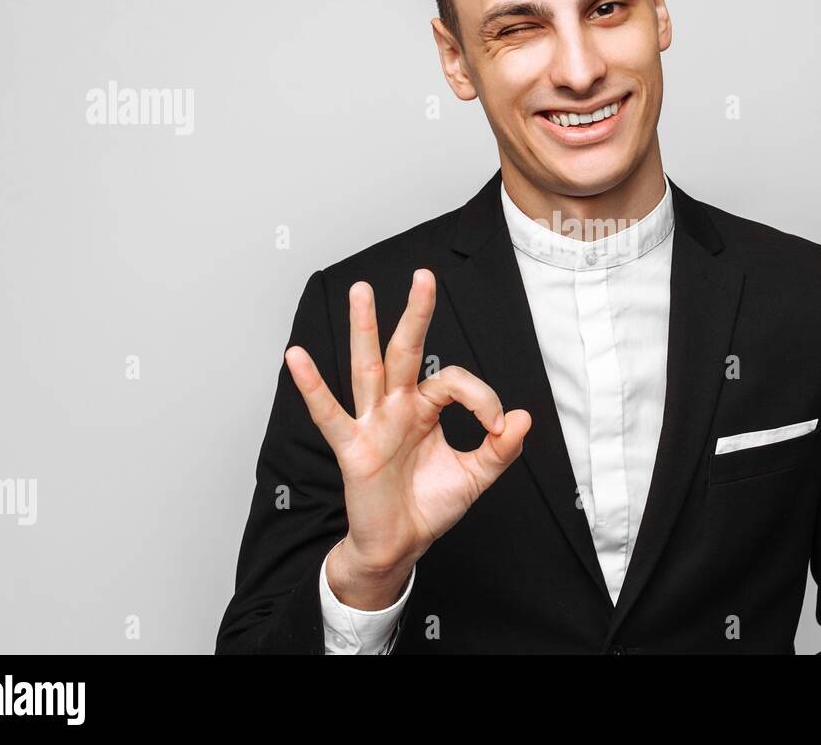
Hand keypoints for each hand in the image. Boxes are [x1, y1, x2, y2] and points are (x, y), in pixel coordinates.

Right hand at [284, 269, 530, 606]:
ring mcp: (372, 423)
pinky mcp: (353, 447)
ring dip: (365, 328)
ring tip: (360, 290)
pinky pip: (329, 413)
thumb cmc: (429, 506)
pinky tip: (297, 357)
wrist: (400, 545)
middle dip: (415, 313)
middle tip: (424, 275)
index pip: (453, 379)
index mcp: (425, 409)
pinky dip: (312, 386)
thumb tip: (523, 418)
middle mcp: (397, 407)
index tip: (499, 426)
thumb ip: (500, 448)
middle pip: (406, 350)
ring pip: (368, 367)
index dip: (482, 397)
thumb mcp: (475, 476)